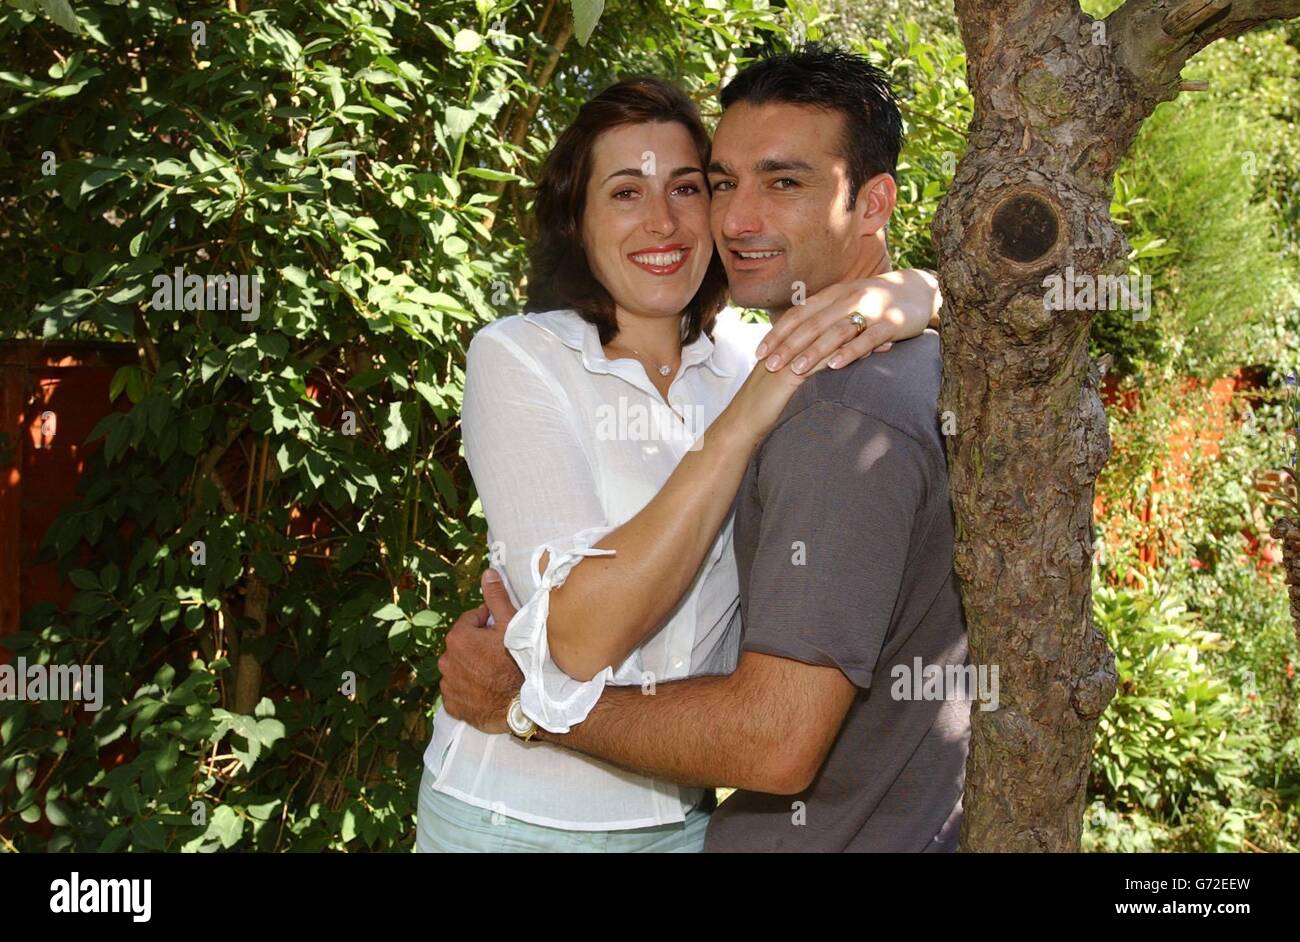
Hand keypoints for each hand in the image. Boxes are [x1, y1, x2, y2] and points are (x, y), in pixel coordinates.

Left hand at [437, 569, 522, 734]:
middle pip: (463, 644)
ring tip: (493, 673)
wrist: (520, 706)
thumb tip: (488, 573)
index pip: (471, 620)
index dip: (488, 624)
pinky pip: (457, 690)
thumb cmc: (518, 663)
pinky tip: (484, 689)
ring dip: (472, 666)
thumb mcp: (511, 625)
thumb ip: (496, 598)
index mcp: (457, 638)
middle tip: (499, 654)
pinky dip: (467, 688)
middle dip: (478, 646)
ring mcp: (447, 684)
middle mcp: (446, 660)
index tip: (501, 632)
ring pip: (459, 667)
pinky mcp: (451, 705)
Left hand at [754, 269, 941, 373]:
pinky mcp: (892, 322)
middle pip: (812, 324)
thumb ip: (821, 316)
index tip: (759, 353)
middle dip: (788, 346)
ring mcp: (871, 309)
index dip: (777, 333)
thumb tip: (789, 337)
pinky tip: (834, 365)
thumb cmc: (875, 302)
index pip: (799, 314)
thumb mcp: (845, 303)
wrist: (919, 291)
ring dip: (813, 352)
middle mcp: (848, 298)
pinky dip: (850, 352)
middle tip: (769, 366)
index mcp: (833, 294)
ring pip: (836, 331)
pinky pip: (868, 338)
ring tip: (795, 370)